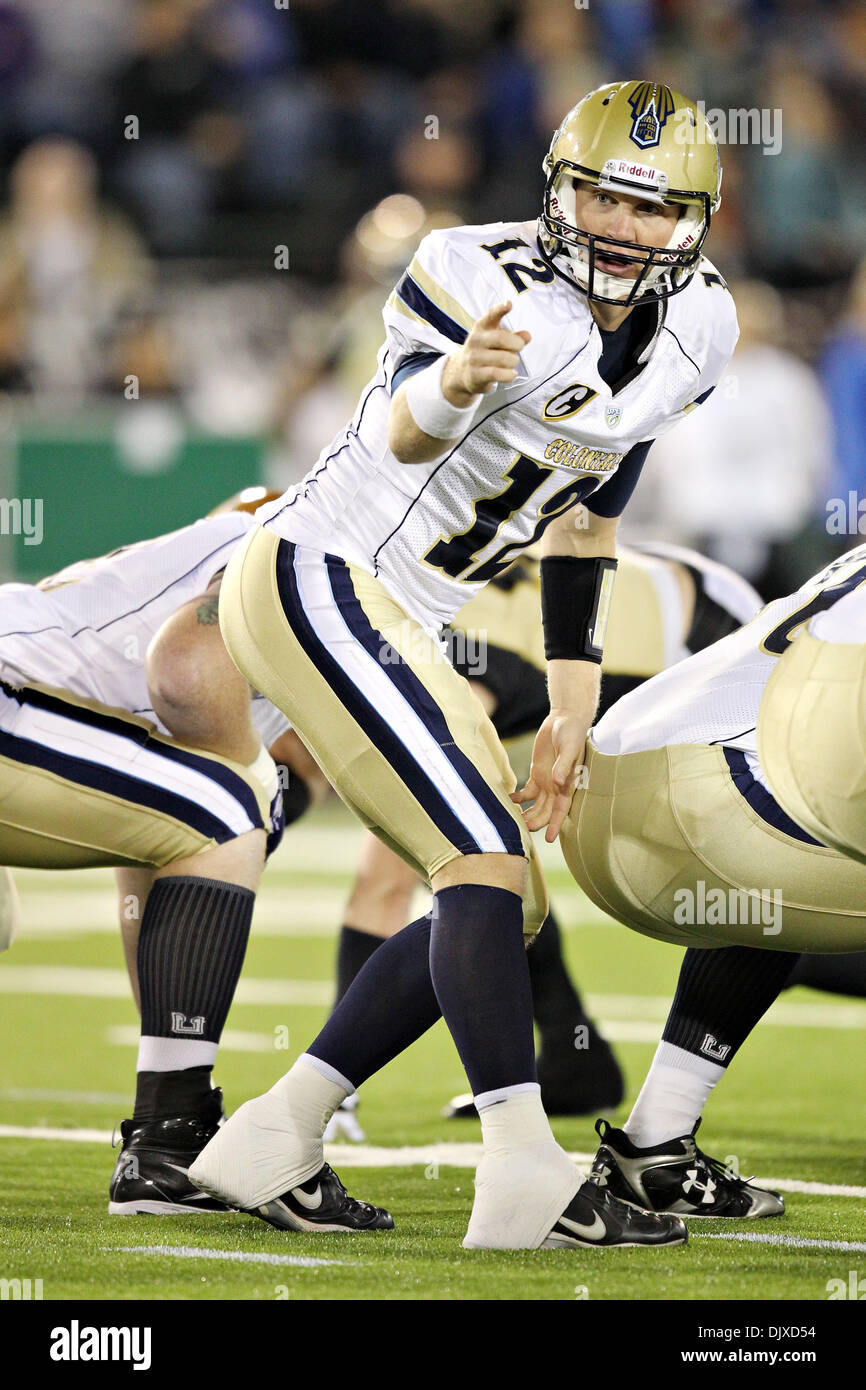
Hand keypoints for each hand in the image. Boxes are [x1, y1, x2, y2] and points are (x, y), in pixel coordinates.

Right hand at [442, 301, 530, 404]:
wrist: (463, 372)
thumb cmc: (486, 351)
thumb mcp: (499, 340)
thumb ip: (515, 336)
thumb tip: (527, 336)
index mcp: (482, 326)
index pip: (492, 315)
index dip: (500, 309)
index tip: (509, 304)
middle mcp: (476, 340)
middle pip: (501, 338)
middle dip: (517, 344)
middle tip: (519, 348)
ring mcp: (474, 357)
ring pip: (503, 358)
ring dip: (514, 361)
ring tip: (512, 363)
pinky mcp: (475, 374)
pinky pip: (497, 374)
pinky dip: (509, 375)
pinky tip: (511, 374)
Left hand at [512, 709, 587, 841]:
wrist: (565, 719)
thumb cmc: (572, 733)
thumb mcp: (570, 747)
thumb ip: (564, 765)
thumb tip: (557, 782)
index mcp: (568, 783)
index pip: (562, 809)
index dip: (556, 824)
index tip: (549, 839)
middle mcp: (558, 786)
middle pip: (546, 811)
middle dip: (536, 822)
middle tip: (522, 829)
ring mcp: (547, 781)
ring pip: (536, 805)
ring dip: (526, 814)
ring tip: (513, 821)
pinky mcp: (537, 773)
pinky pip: (527, 791)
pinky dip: (518, 798)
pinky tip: (508, 799)